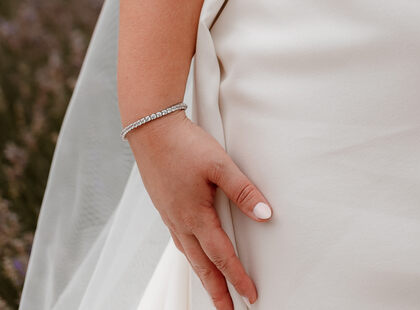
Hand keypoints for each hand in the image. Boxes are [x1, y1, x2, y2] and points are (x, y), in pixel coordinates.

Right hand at [127, 111, 272, 307]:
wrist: (151, 130)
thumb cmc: (185, 145)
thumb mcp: (220, 164)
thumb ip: (243, 191)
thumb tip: (266, 215)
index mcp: (195, 217)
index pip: (221, 256)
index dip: (238, 278)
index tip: (251, 296)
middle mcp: (180, 223)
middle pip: (202, 267)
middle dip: (217, 293)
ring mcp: (170, 217)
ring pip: (190, 256)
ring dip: (203, 277)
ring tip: (214, 292)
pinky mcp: (165, 208)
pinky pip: (180, 242)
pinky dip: (191, 256)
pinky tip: (195, 254)